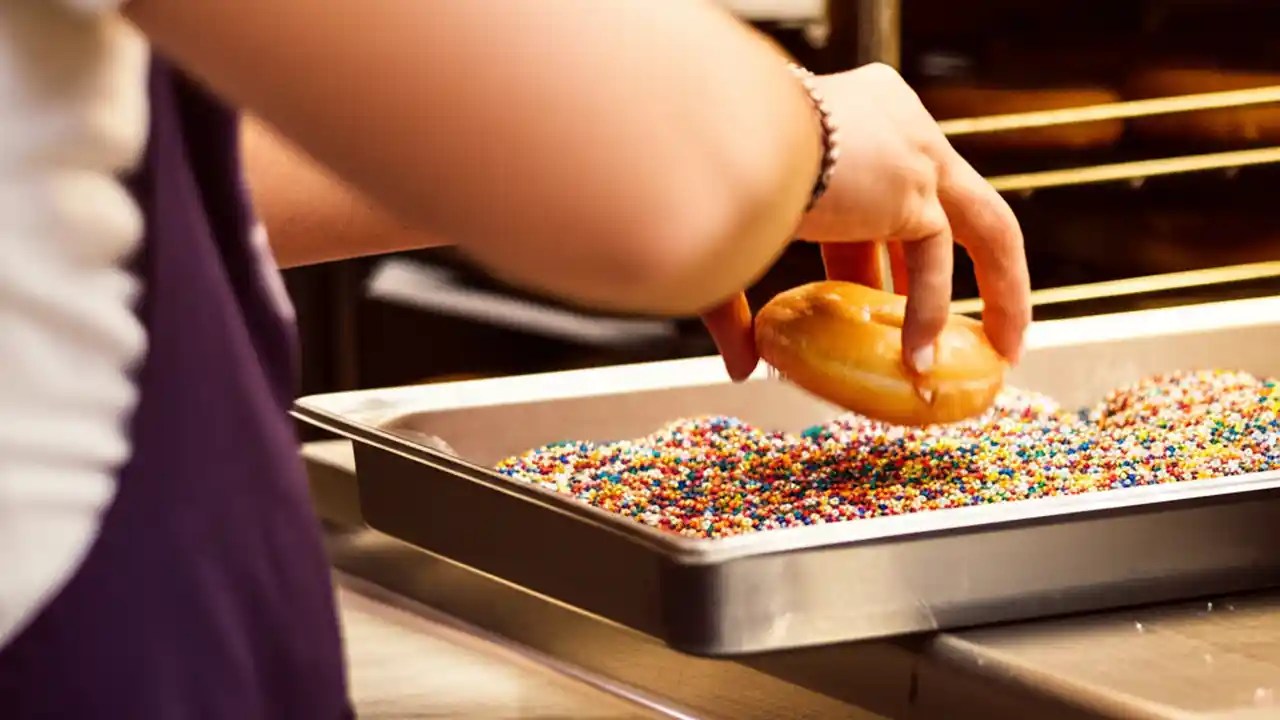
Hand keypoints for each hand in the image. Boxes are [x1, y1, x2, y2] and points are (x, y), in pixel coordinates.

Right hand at [703, 63, 1030, 381]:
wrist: (710, 138)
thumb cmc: (702, 177)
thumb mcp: (731, 241)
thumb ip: (739, 305)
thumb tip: (738, 367)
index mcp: (847, 117)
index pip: (882, 190)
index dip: (884, 252)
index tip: (878, 301)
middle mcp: (892, 120)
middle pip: (950, 202)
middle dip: (968, 265)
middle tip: (971, 326)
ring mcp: (912, 148)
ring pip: (982, 222)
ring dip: (1002, 286)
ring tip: (1005, 349)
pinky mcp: (913, 185)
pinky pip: (934, 258)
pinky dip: (929, 311)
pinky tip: (917, 356)